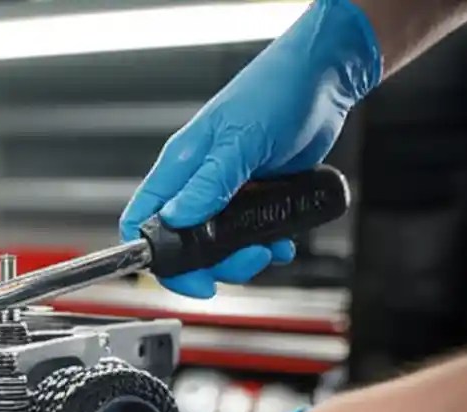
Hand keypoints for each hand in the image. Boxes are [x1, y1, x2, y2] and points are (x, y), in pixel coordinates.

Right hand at [120, 0, 380, 297]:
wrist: (323, 80)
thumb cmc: (275, 92)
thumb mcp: (240, 142)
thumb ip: (210, 183)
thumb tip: (177, 218)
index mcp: (179, 167)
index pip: (143, 219)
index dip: (156, 256)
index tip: (187, 277)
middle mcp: (197, 182)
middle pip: (184, 243)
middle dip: (214, 263)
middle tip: (247, 260)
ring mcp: (226, 191)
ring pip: (219, 245)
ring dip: (244, 256)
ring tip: (270, 247)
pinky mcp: (256, 195)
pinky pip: (251, 234)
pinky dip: (267, 245)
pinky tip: (284, 239)